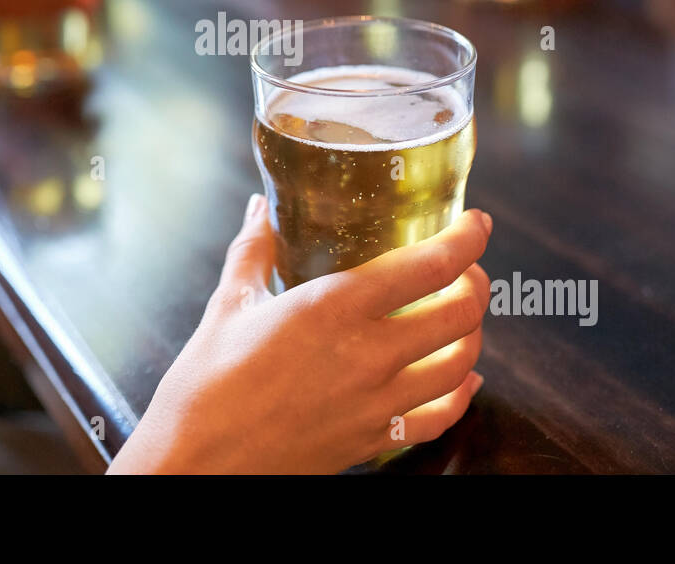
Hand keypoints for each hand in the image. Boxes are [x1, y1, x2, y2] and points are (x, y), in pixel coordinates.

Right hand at [110, 196, 491, 473]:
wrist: (197, 464)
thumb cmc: (205, 386)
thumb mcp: (229, 304)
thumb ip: (254, 250)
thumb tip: (259, 210)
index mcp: (334, 307)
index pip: (430, 266)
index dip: (467, 239)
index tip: (475, 223)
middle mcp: (368, 355)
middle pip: (460, 314)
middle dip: (476, 283)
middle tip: (467, 268)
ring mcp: (377, 403)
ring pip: (461, 364)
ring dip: (473, 333)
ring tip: (463, 315)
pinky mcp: (373, 441)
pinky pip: (440, 416)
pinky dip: (462, 393)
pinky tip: (464, 379)